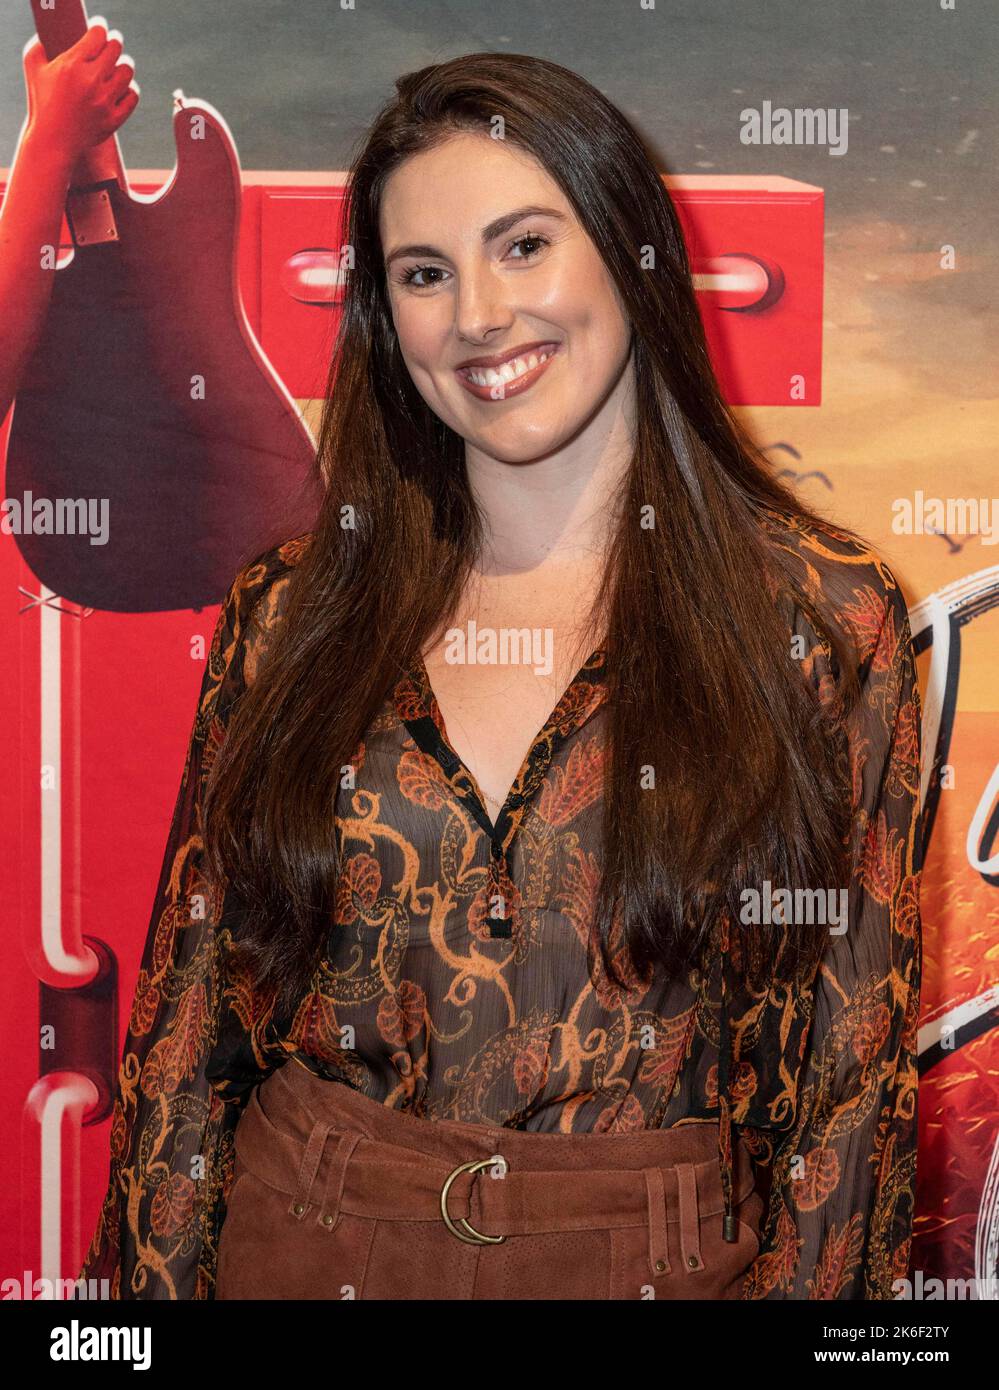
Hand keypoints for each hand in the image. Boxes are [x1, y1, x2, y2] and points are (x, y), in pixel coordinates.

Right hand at [22, 18, 138, 167]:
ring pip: (127, 71)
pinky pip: (133, 96)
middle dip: (113, 42)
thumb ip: (39, 47)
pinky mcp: (114, 118)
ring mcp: (105, 101)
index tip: (100, 29)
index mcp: (72, 65)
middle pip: (115, 49)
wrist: (53, 141)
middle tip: (111, 44)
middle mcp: (91, 81)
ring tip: (117, 66)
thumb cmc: (42, 103)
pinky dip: (129, 89)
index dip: (100, 28)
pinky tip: (121, 88)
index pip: (97, 35)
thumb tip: (47, 37)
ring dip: (123, 65)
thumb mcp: (34, 71)